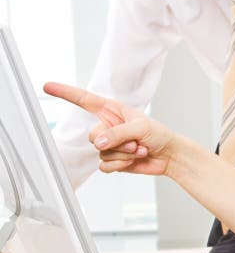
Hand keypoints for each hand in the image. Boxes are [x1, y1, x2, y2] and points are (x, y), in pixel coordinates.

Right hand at [44, 82, 176, 175]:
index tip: (48, 87)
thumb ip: (118, 133)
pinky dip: (120, 164)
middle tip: (135, 142)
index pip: (84, 100)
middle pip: (93, 136)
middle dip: (116, 141)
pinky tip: (134, 160)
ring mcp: (109, 144)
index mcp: (112, 111)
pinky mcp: (112, 160)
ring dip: (123, 153)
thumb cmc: (159, 134)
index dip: (66, 93)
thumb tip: (98, 142)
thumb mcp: (140, 127)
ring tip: (139, 149)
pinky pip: (105, 166)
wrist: (168, 155)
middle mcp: (108, 127)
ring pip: (101, 152)